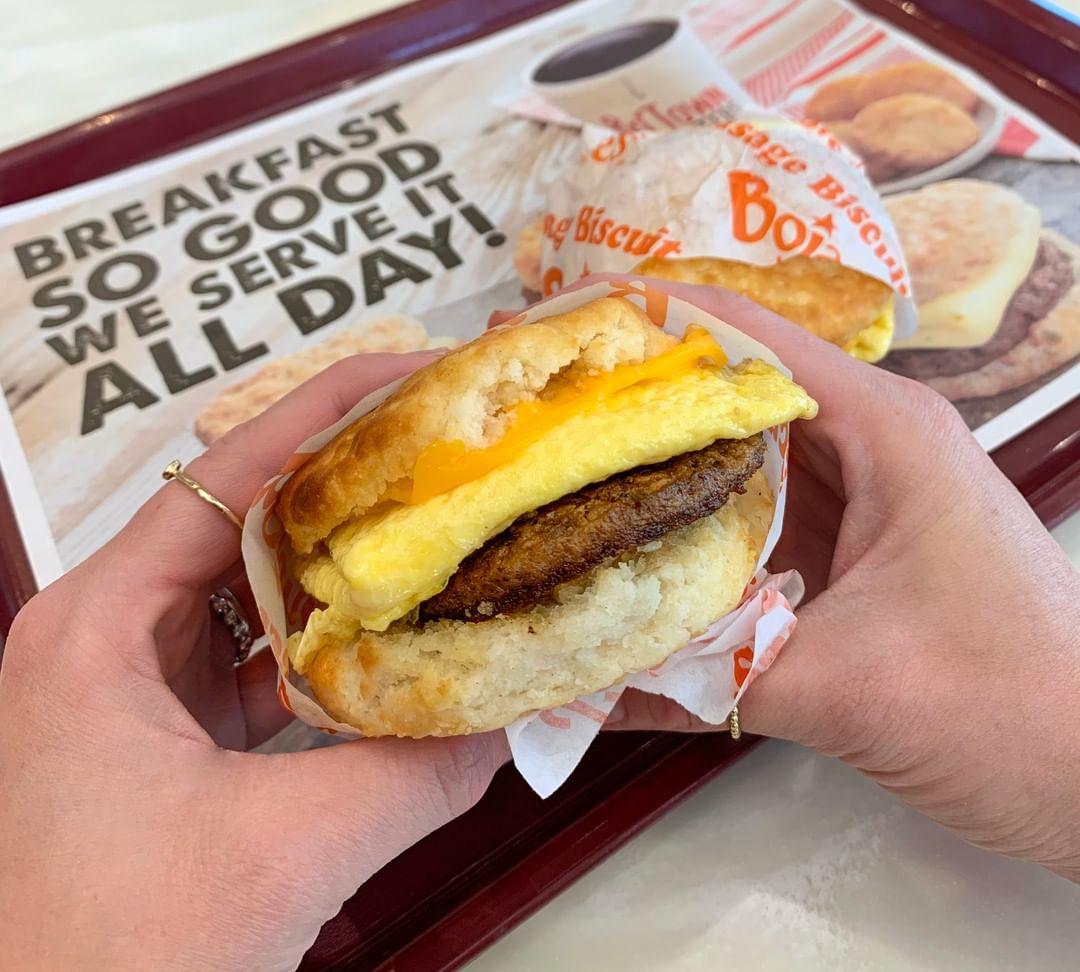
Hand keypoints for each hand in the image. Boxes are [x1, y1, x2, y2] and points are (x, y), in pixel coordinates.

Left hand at [0, 352, 507, 969]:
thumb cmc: (107, 958)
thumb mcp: (279, 855)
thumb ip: (411, 777)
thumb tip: (514, 719)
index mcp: (95, 628)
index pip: (222, 478)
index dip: (322, 415)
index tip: (408, 377)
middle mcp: (102, 637)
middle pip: (238, 523)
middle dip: (344, 490)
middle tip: (443, 454)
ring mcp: (127, 687)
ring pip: (249, 597)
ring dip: (337, 575)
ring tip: (431, 535)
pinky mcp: (159, 736)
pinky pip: (252, 665)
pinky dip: (321, 654)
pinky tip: (387, 650)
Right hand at [552, 274, 1079, 881]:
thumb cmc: (1011, 711)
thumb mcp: (843, 689)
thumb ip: (699, 682)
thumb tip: (568, 687)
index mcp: (883, 429)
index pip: (746, 335)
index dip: (644, 317)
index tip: (553, 326)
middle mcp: (870, 444)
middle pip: (732, 391)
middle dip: (632, 395)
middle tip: (532, 411)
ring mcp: (862, 499)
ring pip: (739, 458)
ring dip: (658, 465)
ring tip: (555, 471)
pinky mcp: (852, 551)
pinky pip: (756, 519)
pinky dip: (693, 528)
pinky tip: (625, 546)